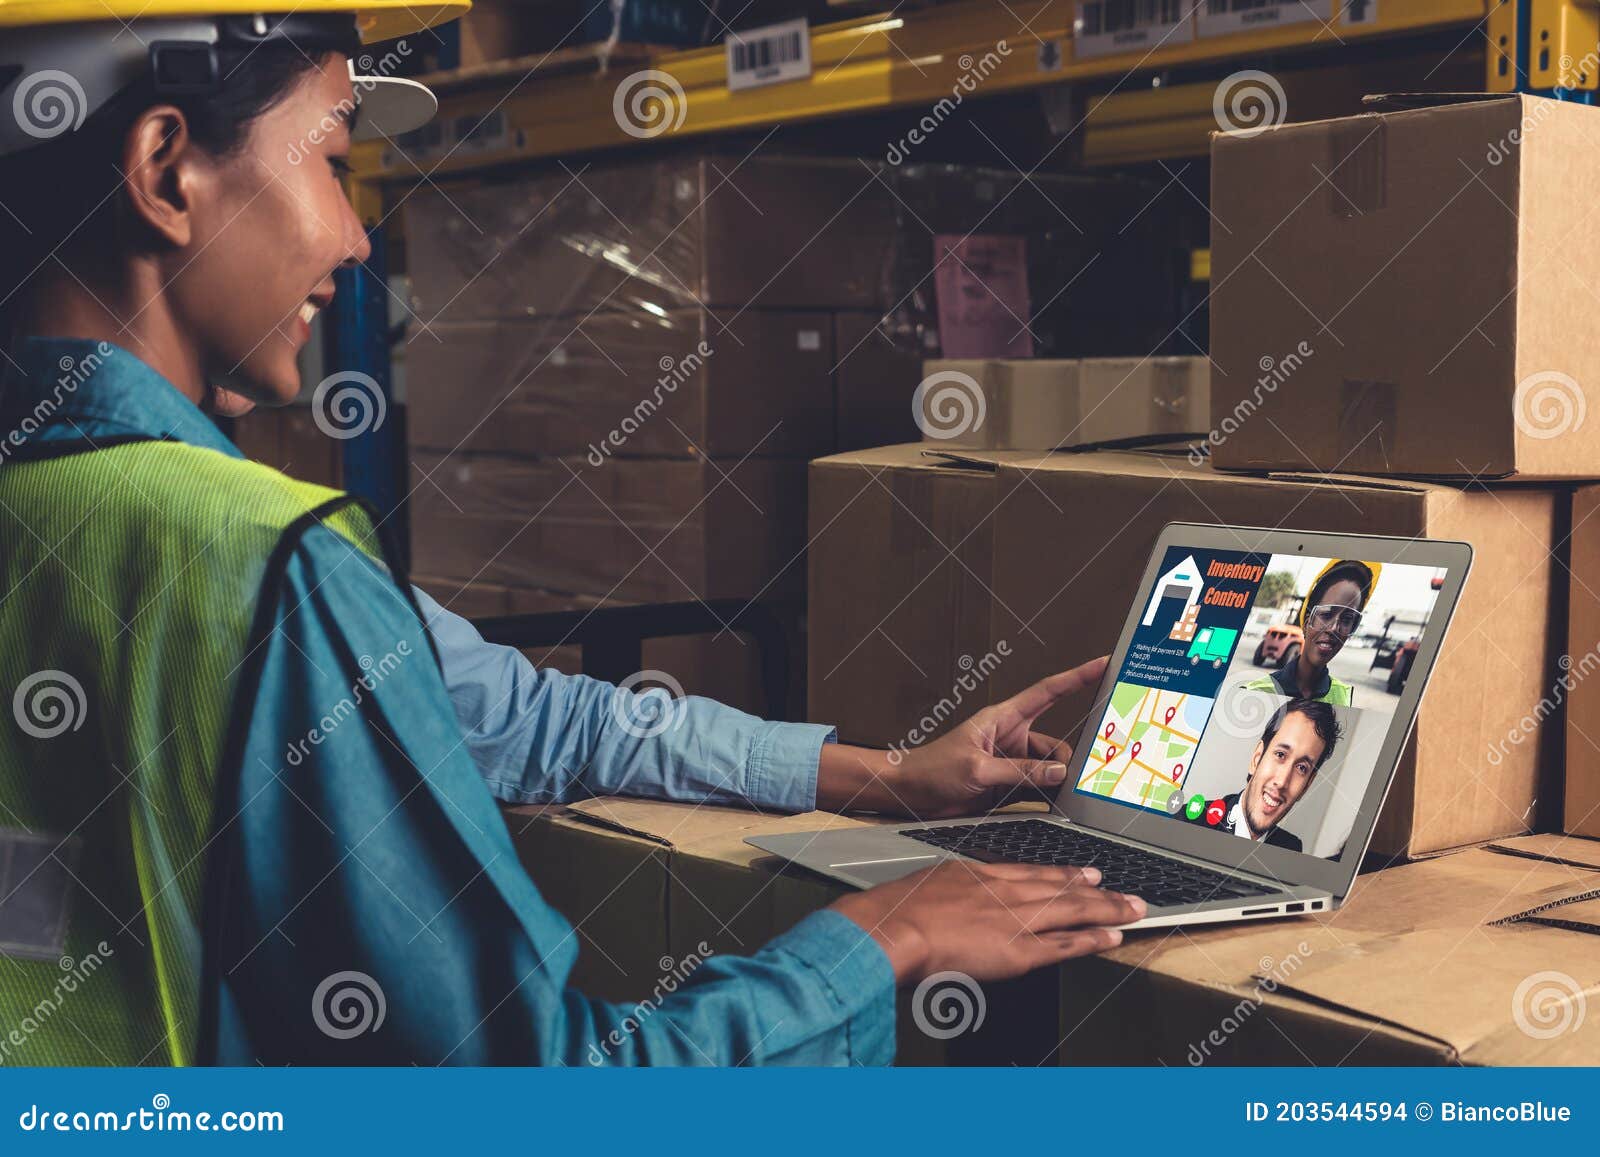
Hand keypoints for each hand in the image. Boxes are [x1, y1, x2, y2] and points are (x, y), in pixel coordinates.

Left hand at [816, 656, 1108, 818]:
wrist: (909, 794)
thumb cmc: (932, 769)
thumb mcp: (977, 769)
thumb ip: (1020, 772)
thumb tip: (1059, 772)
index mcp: (1003, 718)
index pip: (1049, 692)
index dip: (1078, 677)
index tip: (1104, 664)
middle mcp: (1012, 737)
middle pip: (1056, 744)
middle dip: (1067, 761)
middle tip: (1076, 779)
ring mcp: (1012, 762)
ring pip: (1050, 769)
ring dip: (1057, 783)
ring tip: (1061, 798)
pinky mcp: (1008, 785)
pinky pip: (1039, 788)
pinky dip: (1049, 797)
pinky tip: (1057, 807)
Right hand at [830, 861, 1144, 983]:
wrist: (890, 928)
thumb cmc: (895, 912)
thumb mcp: (922, 888)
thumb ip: (945, 896)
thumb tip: (948, 906)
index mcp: (978, 875)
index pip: (1031, 873)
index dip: (1061, 874)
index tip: (1083, 873)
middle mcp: (1003, 891)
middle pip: (1059, 888)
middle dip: (1095, 890)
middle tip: (1123, 890)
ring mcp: (1014, 919)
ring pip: (1072, 911)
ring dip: (1106, 909)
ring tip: (1132, 908)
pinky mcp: (1017, 950)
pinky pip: (1064, 944)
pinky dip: (1092, 939)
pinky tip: (1113, 936)